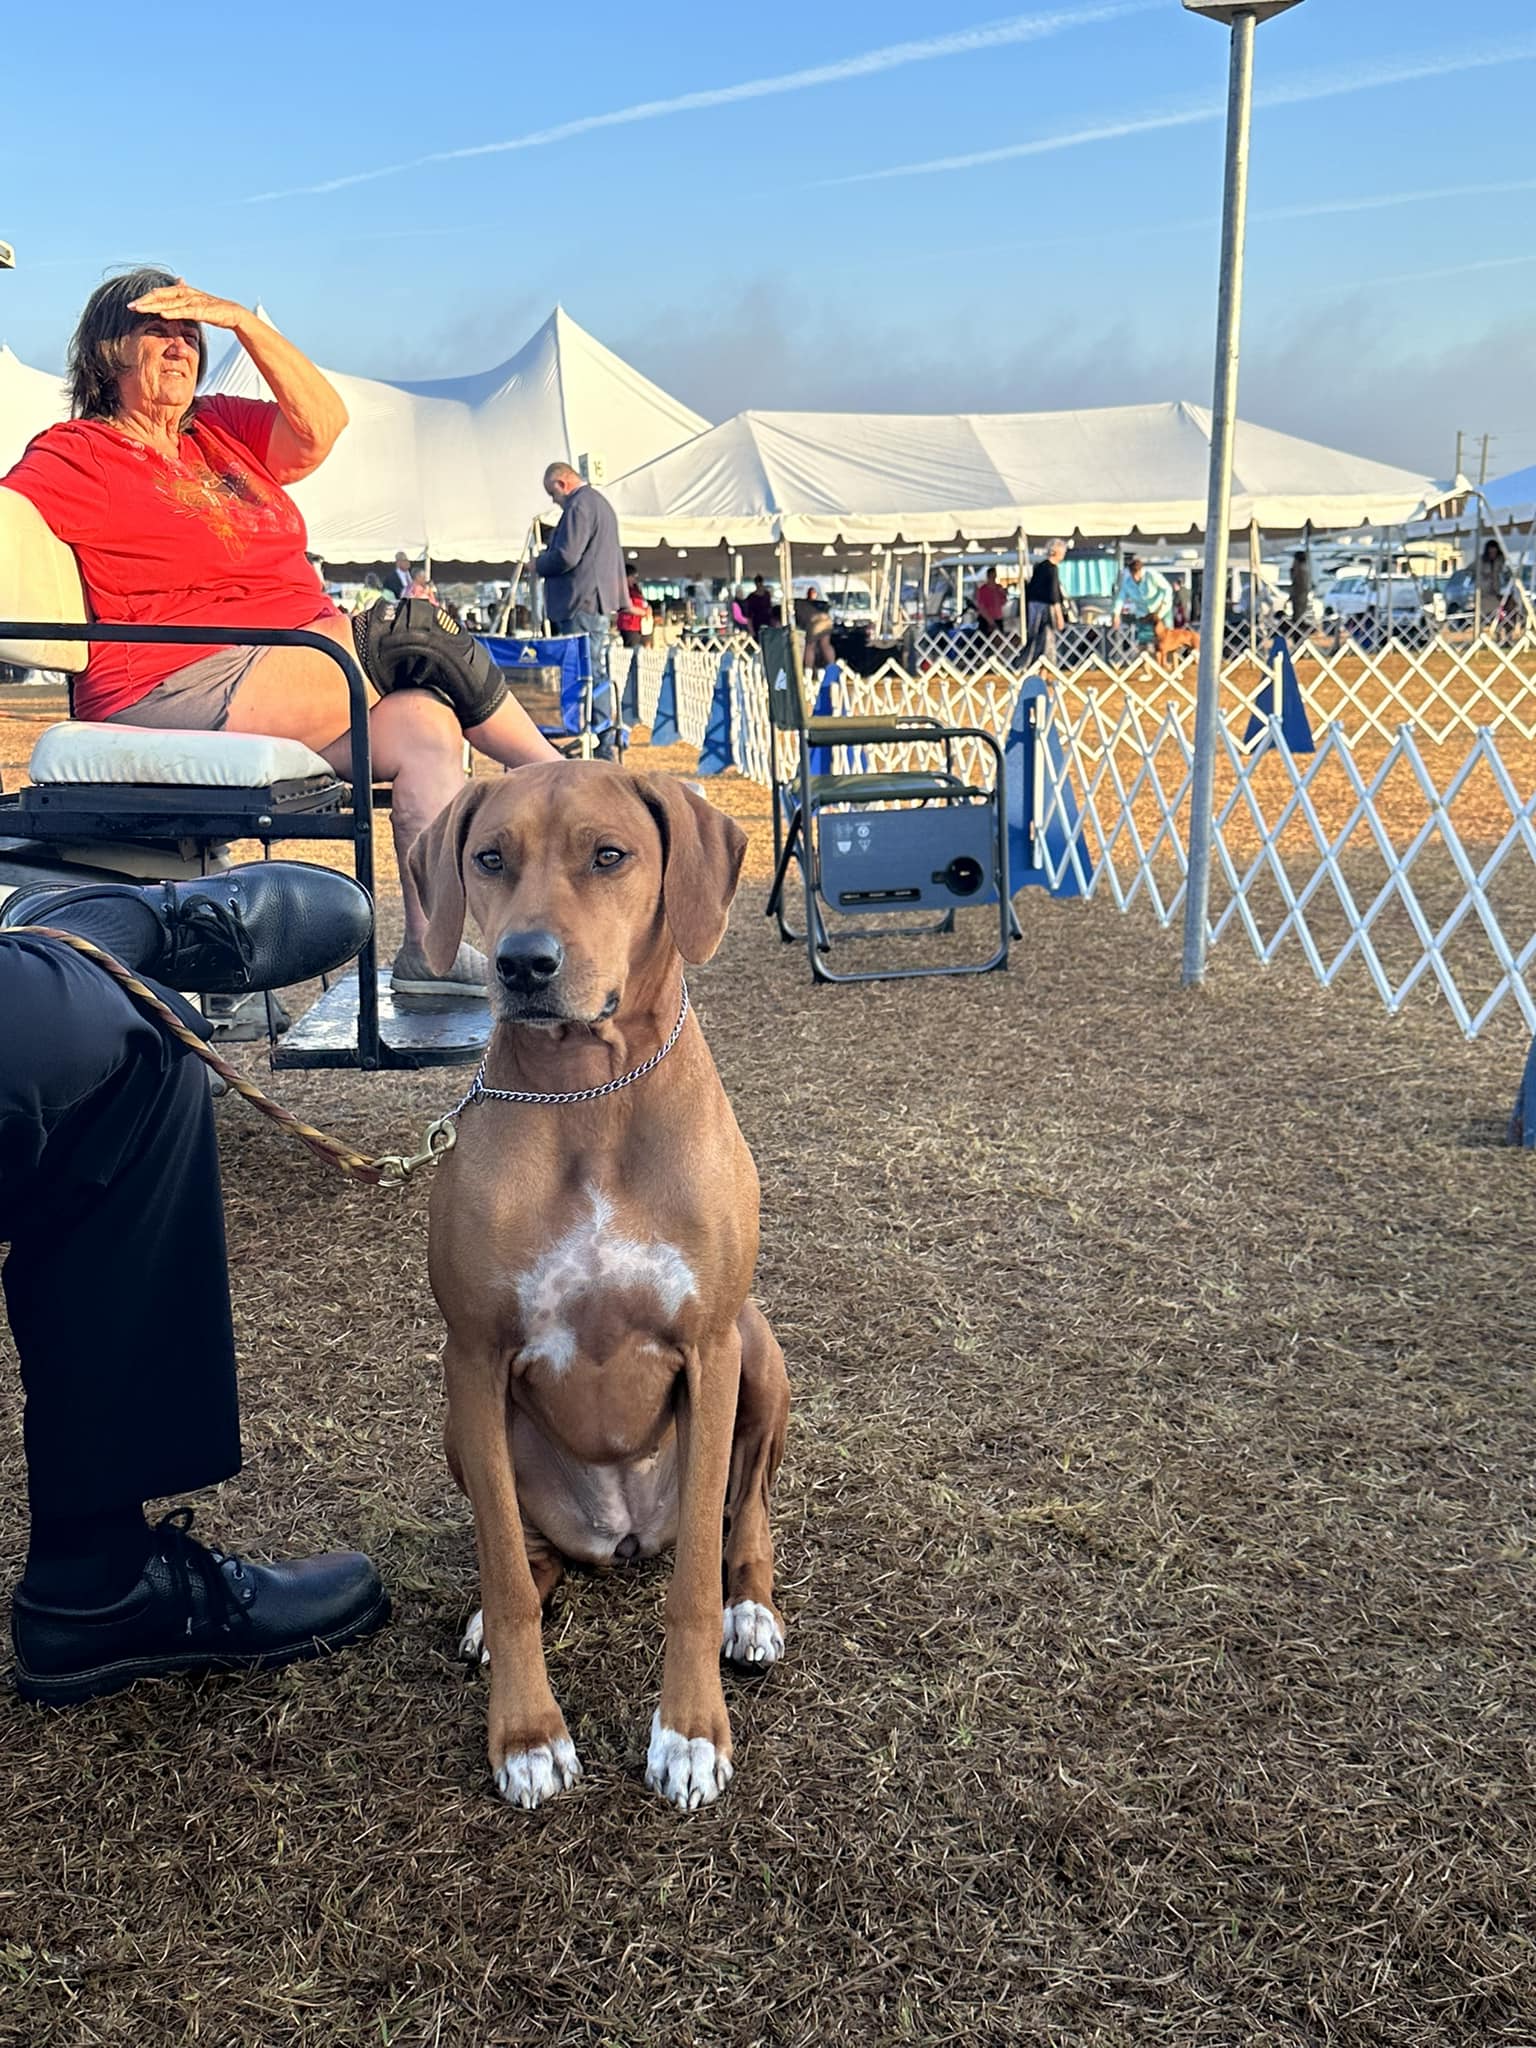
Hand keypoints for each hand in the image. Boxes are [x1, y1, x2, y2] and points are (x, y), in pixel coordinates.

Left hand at [127, 279, 248, 331]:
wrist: (233, 314)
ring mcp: (193, 301)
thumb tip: (178, 283)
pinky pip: (184, 311)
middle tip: (130, 306)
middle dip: (145, 301)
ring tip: (140, 309)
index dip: (146, 298)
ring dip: (154, 306)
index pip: (160, 294)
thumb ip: (184, 296)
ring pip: (169, 303)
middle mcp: (186, 293)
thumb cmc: (214, 310)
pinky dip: (173, 312)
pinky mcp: (201, 310)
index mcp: (182, 292)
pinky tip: (162, 314)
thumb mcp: (196, 302)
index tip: (132, 304)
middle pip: (161, 296)